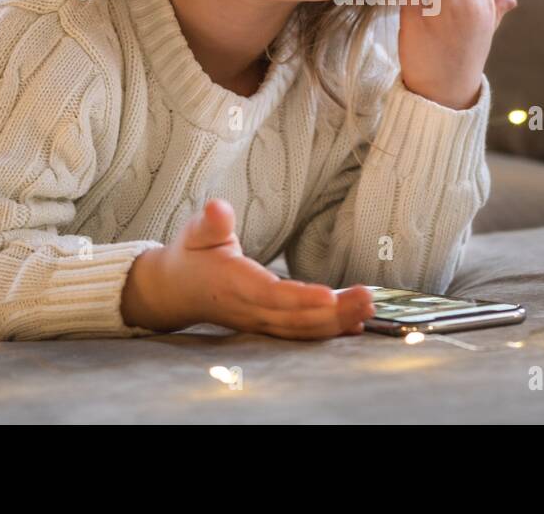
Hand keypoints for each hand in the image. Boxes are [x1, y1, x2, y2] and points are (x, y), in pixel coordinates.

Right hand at [122, 199, 375, 338]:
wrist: (174, 291)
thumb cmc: (191, 255)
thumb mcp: (196, 233)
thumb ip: (211, 222)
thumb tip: (216, 208)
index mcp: (232, 285)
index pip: (270, 295)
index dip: (300, 298)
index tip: (329, 295)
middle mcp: (248, 310)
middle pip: (295, 318)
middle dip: (334, 312)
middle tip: (368, 299)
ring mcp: (259, 323)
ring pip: (301, 330)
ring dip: (338, 322)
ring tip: (368, 308)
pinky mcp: (267, 327)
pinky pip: (300, 334)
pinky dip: (328, 332)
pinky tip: (356, 326)